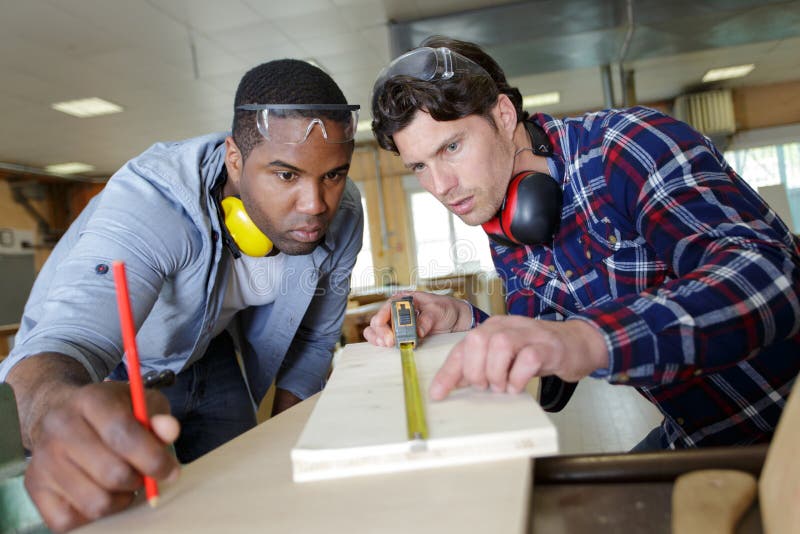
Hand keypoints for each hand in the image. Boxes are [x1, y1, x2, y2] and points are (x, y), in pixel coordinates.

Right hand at [24, 381, 179, 531]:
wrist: (60, 413)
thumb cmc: (111, 411)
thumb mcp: (139, 403)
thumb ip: (158, 417)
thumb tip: (170, 431)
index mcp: (90, 400)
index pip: (123, 435)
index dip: (153, 458)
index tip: (171, 471)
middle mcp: (60, 427)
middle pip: (112, 473)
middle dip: (139, 480)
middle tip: (144, 475)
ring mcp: (42, 459)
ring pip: (95, 502)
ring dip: (120, 499)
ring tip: (123, 483)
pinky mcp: (33, 486)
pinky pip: (69, 520)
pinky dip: (93, 515)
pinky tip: (100, 492)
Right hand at [363, 291, 473, 346]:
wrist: (455, 320)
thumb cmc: (445, 309)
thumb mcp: (438, 311)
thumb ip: (426, 320)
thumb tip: (417, 332)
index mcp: (402, 300)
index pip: (386, 309)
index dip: (384, 323)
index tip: (390, 336)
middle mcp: (395, 311)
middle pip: (378, 322)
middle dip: (380, 333)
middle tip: (389, 343)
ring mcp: (396, 324)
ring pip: (376, 331)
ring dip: (378, 339)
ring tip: (385, 346)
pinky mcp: (399, 336)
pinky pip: (384, 339)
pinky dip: (382, 344)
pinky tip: (387, 348)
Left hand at [429, 316, 608, 400]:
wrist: (576, 344)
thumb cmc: (536, 351)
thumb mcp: (504, 357)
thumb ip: (480, 365)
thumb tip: (452, 383)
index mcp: (492, 327)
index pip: (462, 346)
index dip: (448, 371)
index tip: (438, 394)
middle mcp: (508, 326)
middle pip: (477, 340)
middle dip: (475, 370)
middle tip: (485, 386)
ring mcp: (529, 334)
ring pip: (500, 345)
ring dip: (496, 373)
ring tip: (502, 387)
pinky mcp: (548, 346)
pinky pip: (528, 358)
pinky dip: (518, 377)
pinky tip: (517, 386)